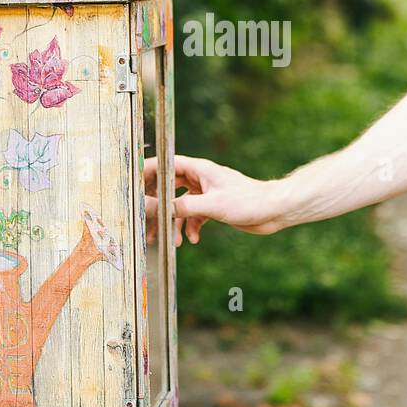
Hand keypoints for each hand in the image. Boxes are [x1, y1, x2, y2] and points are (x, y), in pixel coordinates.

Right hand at [143, 155, 281, 246]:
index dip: (147, 173)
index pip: (165, 165)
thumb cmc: (248, 200)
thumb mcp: (211, 205)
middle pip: (168, 188)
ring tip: (167, 241)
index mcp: (199, 169)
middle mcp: (200, 179)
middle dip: (156, 206)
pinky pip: (193, 217)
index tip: (131, 184)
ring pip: (180, 206)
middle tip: (144, 220)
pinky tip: (193, 240)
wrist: (274, 211)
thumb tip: (156, 209)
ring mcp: (206, 194)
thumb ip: (181, 207)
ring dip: (172, 223)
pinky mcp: (214, 208)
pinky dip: (190, 228)